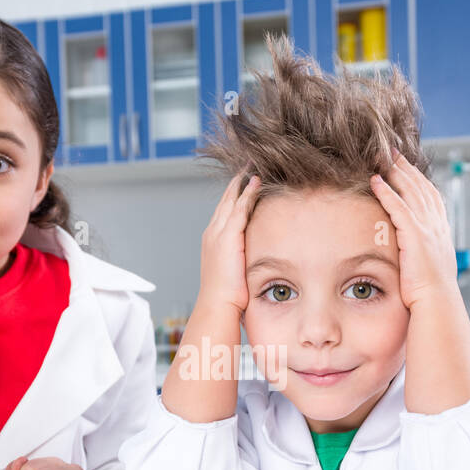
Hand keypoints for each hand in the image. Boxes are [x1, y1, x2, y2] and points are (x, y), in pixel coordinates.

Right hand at [198, 172, 260, 312]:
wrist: (217, 306)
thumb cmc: (226, 298)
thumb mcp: (232, 274)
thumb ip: (240, 262)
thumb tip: (251, 264)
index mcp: (213, 241)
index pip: (224, 211)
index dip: (233, 195)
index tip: (243, 181)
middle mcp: (212, 232)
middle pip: (225, 199)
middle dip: (236, 181)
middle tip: (247, 164)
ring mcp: (218, 233)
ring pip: (232, 199)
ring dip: (242, 181)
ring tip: (253, 165)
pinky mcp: (228, 236)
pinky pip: (240, 208)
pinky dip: (248, 193)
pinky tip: (257, 182)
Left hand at [370, 151, 459, 308]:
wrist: (437, 304)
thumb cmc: (430, 294)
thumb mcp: (429, 268)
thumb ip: (422, 254)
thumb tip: (415, 254)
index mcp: (440, 232)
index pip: (430, 196)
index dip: (417, 179)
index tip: (405, 166)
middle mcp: (436, 226)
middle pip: (421, 187)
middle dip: (406, 168)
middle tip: (392, 151)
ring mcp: (427, 229)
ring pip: (410, 192)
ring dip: (395, 173)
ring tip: (381, 158)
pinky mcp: (415, 236)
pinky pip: (398, 207)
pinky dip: (387, 192)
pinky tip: (375, 181)